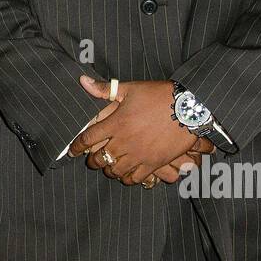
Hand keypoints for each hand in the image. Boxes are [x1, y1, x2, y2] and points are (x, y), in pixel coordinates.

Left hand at [69, 76, 213, 185]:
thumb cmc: (158, 95)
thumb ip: (105, 89)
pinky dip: (127, 178)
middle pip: (99, 159)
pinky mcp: (153, 163)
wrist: (188, 108)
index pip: (87, 138)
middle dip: (92, 160)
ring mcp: (139, 155)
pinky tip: (127, 173)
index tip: (72, 151)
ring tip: (110, 165)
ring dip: (109, 169)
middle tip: (92, 158)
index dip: (76, 146)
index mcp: (116, 123)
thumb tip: (83, 81)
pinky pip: (135, 178)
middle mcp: (124, 142)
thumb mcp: (130, 89)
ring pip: (115, 171)